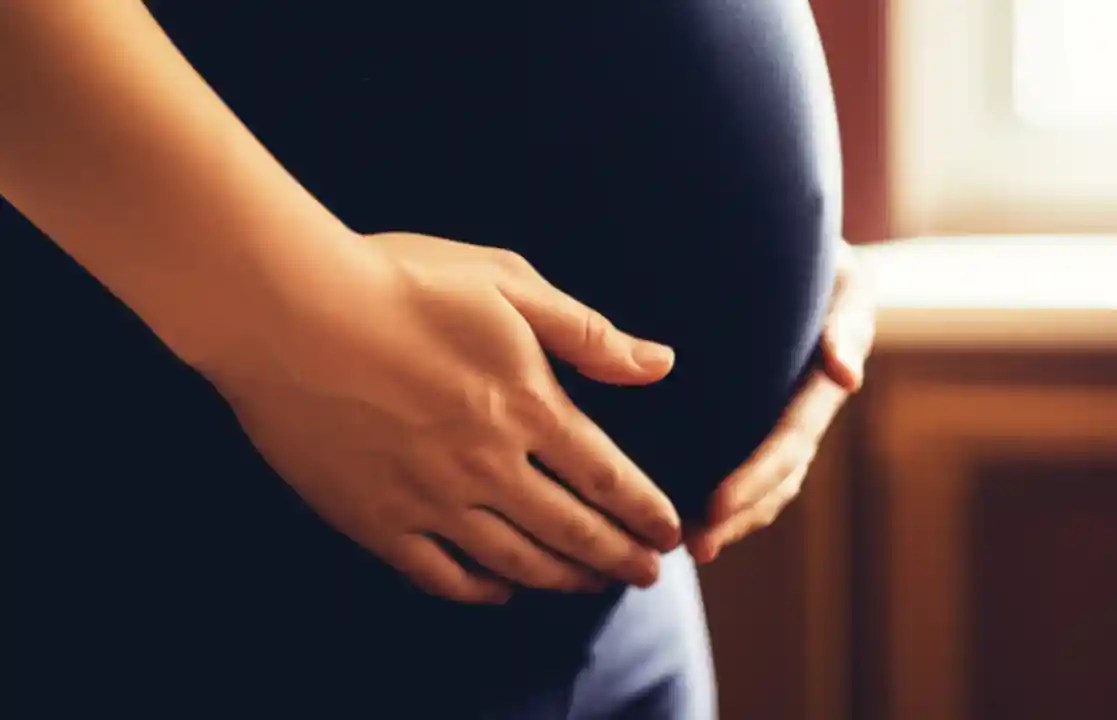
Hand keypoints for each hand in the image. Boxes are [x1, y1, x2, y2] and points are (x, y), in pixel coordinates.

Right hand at [207, 231, 682, 602]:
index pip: (607, 477)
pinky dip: (479, 590)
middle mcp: (487, 465)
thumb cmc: (399, 281)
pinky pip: (439, 575)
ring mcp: (429, 499)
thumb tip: (659, 364)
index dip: (645, 510)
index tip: (669, 531)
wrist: (286, 308)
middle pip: (570, 530)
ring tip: (590, 585)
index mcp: (526, 405)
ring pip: (514, 560)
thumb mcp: (506, 283)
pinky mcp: (375, 519)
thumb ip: (586, 333)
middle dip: (618, 558)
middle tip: (647, 575)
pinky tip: (499, 589)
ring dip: (562, 578)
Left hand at [688, 241, 874, 562]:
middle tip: (695, 545)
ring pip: (766, 484)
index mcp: (820, 383)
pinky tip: (686, 516)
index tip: (714, 506)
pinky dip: (727, 498)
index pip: (790, 441)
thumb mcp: (844, 275)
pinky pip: (745, 463)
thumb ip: (847, 320)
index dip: (755, 478)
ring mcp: (782, 416)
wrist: (791, 244)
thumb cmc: (815, 251)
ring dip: (733, 519)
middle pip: (777, 478)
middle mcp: (804, 409)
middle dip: (739, 515)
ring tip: (689, 547)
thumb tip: (845, 378)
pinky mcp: (755, 415)